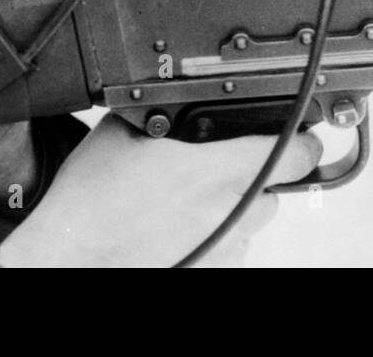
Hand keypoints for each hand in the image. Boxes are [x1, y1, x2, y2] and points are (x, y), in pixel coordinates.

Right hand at [0, 114, 322, 266]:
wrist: (70, 260)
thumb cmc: (93, 205)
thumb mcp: (123, 131)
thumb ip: (164, 112)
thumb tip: (176, 100)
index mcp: (222, 170)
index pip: (302, 153)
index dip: (303, 138)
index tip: (299, 132)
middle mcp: (235, 213)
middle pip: (274, 187)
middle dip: (251, 171)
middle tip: (212, 163)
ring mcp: (227, 249)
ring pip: (251, 218)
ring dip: (231, 204)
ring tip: (185, 197)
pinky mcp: (214, 272)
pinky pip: (229, 245)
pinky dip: (212, 233)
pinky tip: (175, 224)